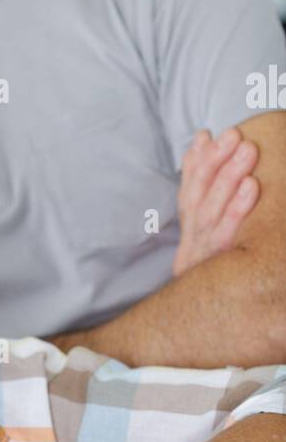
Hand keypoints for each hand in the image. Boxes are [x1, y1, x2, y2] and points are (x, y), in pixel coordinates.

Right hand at [173, 126, 258, 276]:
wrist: (204, 308)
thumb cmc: (210, 250)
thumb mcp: (201, 215)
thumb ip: (198, 176)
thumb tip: (202, 136)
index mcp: (190, 218)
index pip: (190, 184)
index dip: (202, 158)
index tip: (216, 134)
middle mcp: (194, 232)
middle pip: (200, 192)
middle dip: (218, 161)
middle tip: (235, 135)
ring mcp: (205, 247)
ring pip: (213, 208)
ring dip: (229, 176)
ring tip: (247, 150)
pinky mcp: (221, 261)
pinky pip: (229, 231)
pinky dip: (239, 207)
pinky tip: (252, 186)